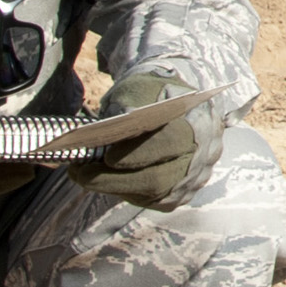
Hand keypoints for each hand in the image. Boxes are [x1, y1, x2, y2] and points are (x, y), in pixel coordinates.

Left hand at [66, 71, 222, 211]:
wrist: (176, 106)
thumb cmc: (155, 94)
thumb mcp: (143, 86)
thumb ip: (130, 101)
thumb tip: (111, 128)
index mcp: (199, 121)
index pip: (171, 143)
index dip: (138, 153)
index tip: (108, 156)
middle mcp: (204, 156)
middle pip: (159, 178)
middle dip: (116, 180)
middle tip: (82, 173)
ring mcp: (194, 179)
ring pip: (152, 194)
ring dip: (114, 187)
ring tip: (85, 174)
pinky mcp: (180, 194)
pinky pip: (151, 200)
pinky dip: (125, 191)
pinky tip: (107, 178)